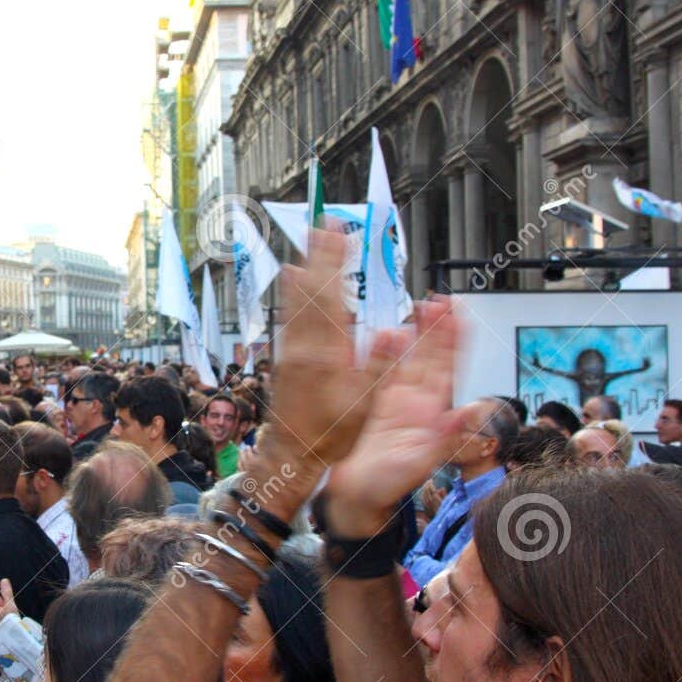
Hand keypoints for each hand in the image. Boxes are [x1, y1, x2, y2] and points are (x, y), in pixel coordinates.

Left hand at [267, 229, 400, 470]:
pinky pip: (289, 319)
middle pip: (311, 291)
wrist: (291, 455)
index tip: (338, 233)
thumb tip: (397, 331)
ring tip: (307, 247)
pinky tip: (292, 289)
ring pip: (296, 303)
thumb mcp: (365, 405)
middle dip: (319, 257)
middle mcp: (305, 347)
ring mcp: (291, 353)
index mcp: (327, 354)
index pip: (332, 296)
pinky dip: (293, 297)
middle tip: (321, 225)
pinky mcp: (284, 362)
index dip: (335, 262)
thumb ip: (380, 366)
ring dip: (303, 272)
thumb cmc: (331, 436)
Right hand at [321, 298, 466, 535]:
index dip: (457, 341)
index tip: (461, 314)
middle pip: (433, 358)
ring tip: (419, 308)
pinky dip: (386, 353)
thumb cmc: (389, 485)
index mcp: (434, 414)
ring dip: (417, 335)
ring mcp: (398, 403)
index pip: (450, 369)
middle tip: (442, 300)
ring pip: (411, 361)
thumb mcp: (422, 462)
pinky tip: (389, 334)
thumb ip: (447, 436)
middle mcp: (419, 404)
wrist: (356, 497)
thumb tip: (472, 411)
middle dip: (438, 329)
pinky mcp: (377, 406)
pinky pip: (384, 373)